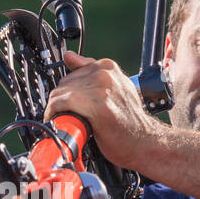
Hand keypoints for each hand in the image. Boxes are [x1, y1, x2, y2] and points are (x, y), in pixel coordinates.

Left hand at [43, 50, 166, 170]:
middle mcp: (105, 74)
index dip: (65, 91)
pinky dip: (56, 112)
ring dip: (55, 108)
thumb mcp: (113, 89)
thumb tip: (69, 56)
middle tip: (62, 116)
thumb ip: (91, 72)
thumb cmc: (129, 121)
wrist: (145, 142)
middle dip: (59, 100)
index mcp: (108, 67)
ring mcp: (102, 87)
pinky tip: (59, 121)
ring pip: (61, 92)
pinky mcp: (98, 104)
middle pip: (64, 82)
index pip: (72, 72)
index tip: (64, 104)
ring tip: (61, 120)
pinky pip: (65, 102)